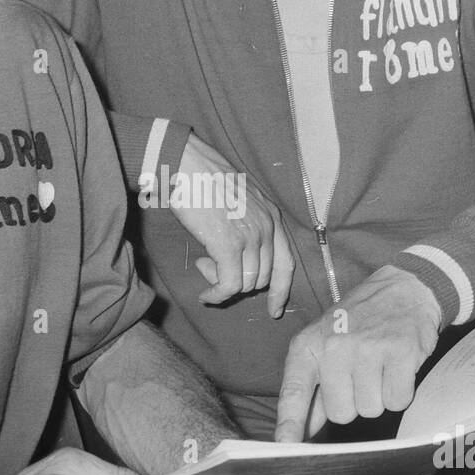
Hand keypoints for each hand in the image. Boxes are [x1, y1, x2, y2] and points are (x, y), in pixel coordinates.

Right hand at [165, 133, 294, 317]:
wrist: (187, 165)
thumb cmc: (205, 179)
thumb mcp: (239, 199)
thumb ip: (247, 225)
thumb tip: (236, 256)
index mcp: (272, 217)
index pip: (287, 264)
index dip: (281, 291)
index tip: (274, 310)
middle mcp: (267, 228)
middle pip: (263, 278)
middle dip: (239, 283)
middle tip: (212, 269)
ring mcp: (250, 237)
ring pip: (246, 284)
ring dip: (223, 286)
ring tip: (204, 267)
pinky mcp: (228, 245)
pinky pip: (229, 285)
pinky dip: (217, 295)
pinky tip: (205, 295)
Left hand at [274, 266, 443, 442]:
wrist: (402, 288)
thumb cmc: (358, 323)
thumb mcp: (325, 347)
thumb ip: (314, 391)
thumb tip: (302, 434)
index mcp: (307, 346)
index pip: (293, 393)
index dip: (289, 424)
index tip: (284, 447)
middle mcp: (333, 347)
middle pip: (341, 414)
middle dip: (354, 402)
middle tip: (362, 374)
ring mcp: (367, 349)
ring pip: (370, 410)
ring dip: (379, 397)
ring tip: (380, 367)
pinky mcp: (399, 352)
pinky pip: (397, 401)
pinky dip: (401, 392)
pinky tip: (397, 367)